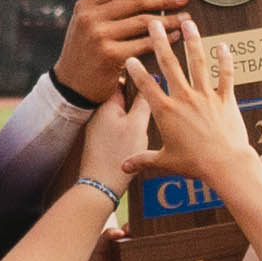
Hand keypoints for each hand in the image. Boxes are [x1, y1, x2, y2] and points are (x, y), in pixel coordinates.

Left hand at [72, 55, 158, 188]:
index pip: (124, 78)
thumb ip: (145, 102)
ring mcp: (99, 126)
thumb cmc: (117, 154)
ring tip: (155, 113)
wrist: (99, 185)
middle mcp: (100, 112)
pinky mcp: (102, 139)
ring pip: (122, 110)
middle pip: (124, 94)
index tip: (156, 75)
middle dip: (141, 94)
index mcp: (107, 103)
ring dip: (136, 111)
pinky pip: (119, 124)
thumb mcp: (137, 124)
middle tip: (161, 93)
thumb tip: (152, 81)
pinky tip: (142, 131)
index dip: (141, 75)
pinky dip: (130, 124)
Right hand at [122, 18, 255, 179]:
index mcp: (167, 112)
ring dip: (193, 41)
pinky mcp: (226, 99)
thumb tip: (124, 167)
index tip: (130, 57)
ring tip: (189, 24)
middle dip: (161, 42)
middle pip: (170, 64)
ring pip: (198, 63)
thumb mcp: (165, 162)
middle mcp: (185, 99)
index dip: (137, 70)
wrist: (225, 164)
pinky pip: (226, 75)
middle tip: (155, 24)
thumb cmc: (195, 164)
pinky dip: (225, 60)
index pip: (147, 86)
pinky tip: (223, 45)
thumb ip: (143, 160)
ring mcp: (206, 96)